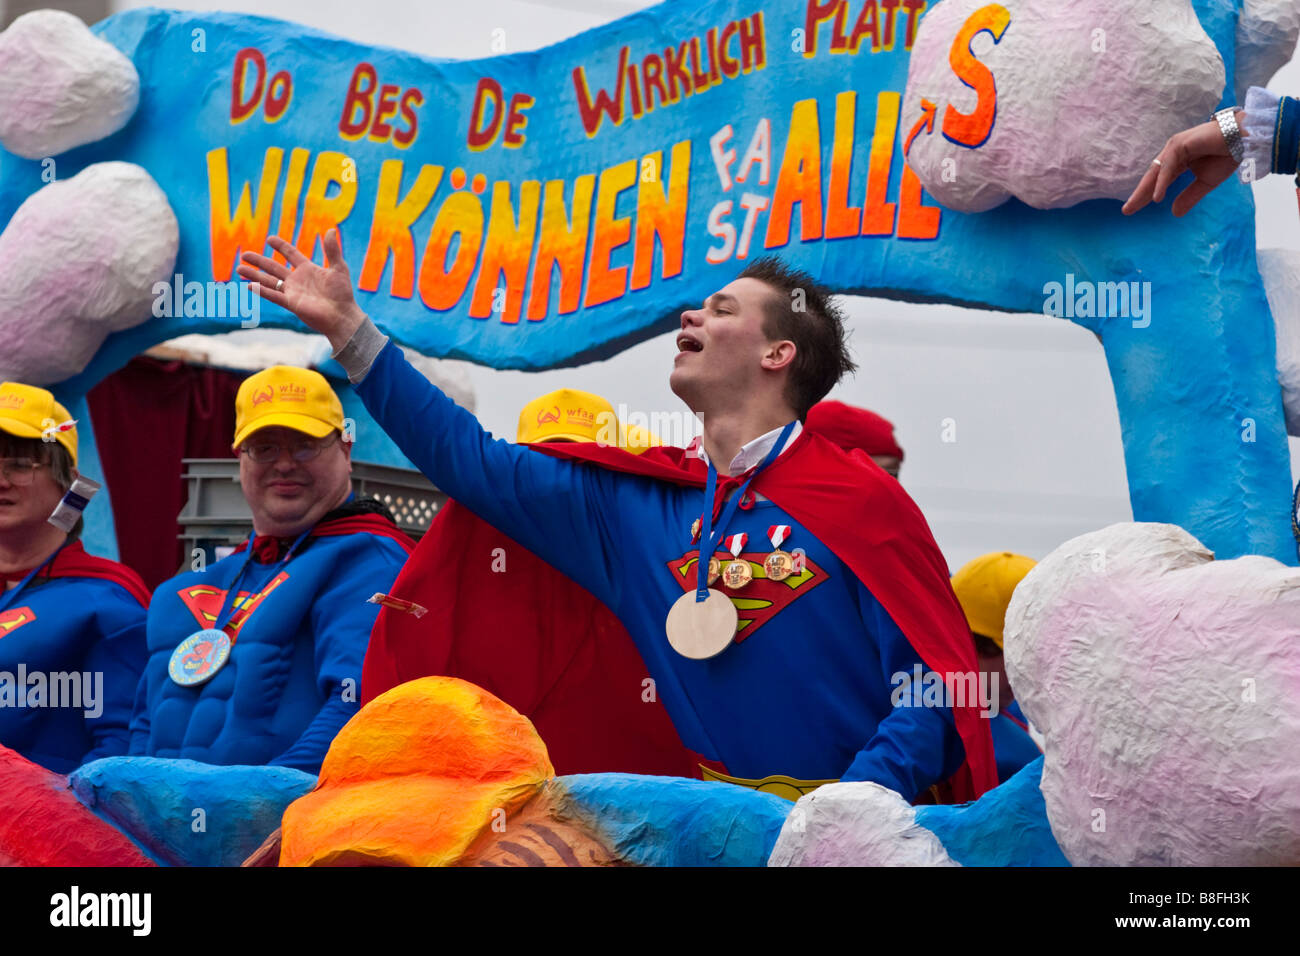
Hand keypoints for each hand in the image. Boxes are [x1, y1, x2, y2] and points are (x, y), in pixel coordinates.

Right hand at [236, 227, 365, 349]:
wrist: (343, 316)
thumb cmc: (343, 294)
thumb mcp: (339, 268)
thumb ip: (332, 250)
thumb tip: (330, 230)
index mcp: (308, 270)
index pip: (291, 254)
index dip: (281, 246)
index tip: (269, 239)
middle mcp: (297, 280)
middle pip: (274, 267)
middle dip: (259, 261)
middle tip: (244, 254)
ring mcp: (292, 292)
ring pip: (269, 281)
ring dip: (254, 275)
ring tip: (238, 268)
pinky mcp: (291, 303)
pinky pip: (273, 295)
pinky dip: (262, 290)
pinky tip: (249, 285)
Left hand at [1122, 113, 1245, 216]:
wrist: (1247, 138)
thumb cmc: (1229, 154)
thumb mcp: (1206, 182)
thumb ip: (1189, 196)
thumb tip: (1174, 214)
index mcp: (1178, 160)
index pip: (1158, 180)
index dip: (1145, 194)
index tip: (1132, 209)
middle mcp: (1174, 151)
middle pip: (1153, 176)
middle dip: (1139, 194)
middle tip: (1126, 211)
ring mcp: (1176, 146)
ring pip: (1158, 171)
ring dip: (1146, 190)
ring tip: (1135, 206)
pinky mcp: (1182, 143)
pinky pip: (1169, 166)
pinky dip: (1162, 182)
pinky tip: (1157, 197)